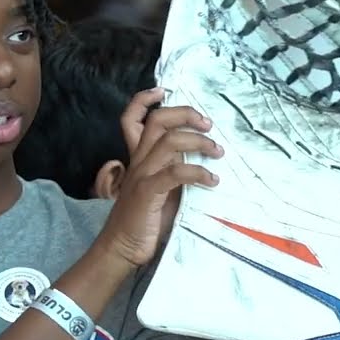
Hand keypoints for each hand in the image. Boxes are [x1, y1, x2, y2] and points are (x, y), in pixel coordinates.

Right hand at [98, 90, 221, 269]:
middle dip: (186, 114)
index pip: (131, 118)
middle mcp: (138, 161)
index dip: (145, 99)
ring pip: (170, 141)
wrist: (122, 248)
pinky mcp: (148, 192)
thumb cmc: (143, 221)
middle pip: (158, 120)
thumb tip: (200, 156)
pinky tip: (213, 181)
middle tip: (208, 124)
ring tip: (218, 152)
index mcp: (137, 157)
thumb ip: (172, 169)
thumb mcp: (160, 189)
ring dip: (200, 142)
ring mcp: (142, 175)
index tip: (164, 90)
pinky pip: (176, 173)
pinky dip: (199, 173)